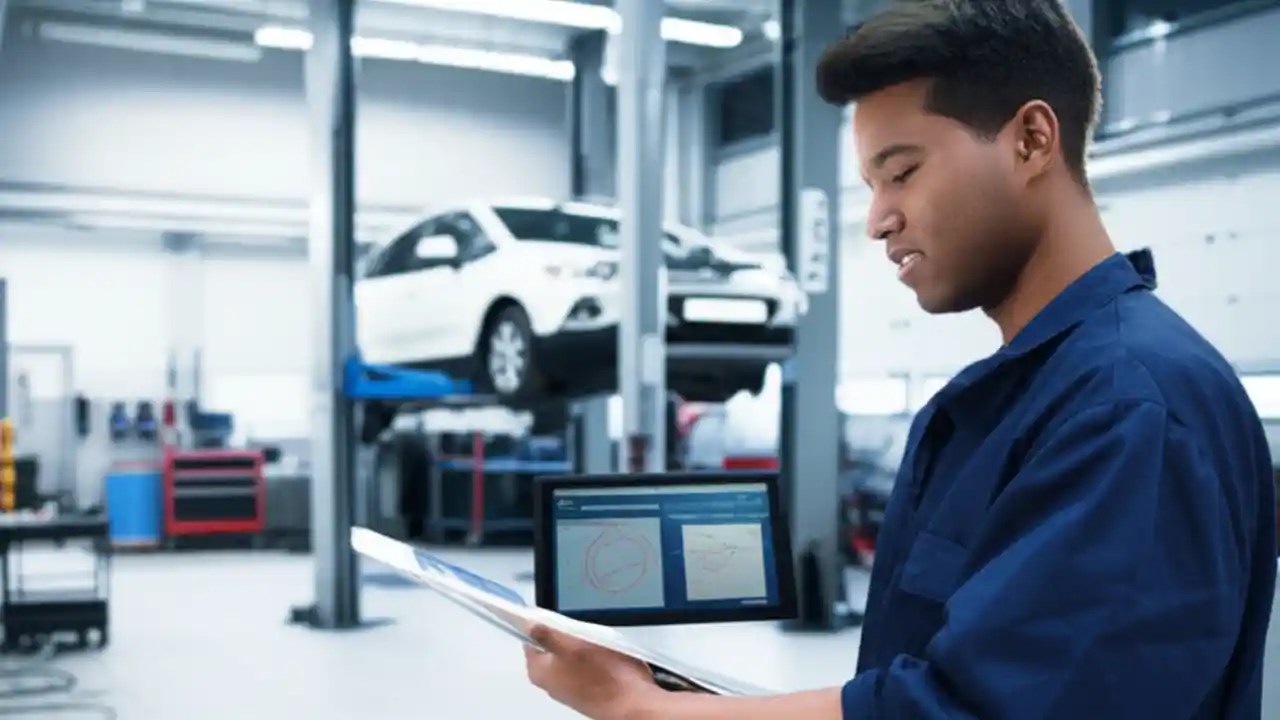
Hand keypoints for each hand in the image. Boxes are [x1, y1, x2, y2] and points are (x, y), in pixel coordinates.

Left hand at [524, 624, 661, 719]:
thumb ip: (547, 634)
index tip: (551, 615)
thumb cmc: (604, 676)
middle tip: (583, 629)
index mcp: (539, 671)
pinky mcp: (588, 691)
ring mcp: (570, 688)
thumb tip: (529, 625)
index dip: (539, 625)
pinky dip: (596, 658)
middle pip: (552, 648)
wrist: (633, 704)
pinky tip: (609, 656)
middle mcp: (552, 682)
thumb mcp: (571, 644)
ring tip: (600, 643)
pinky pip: (588, 667)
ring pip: (572, 656)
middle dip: (566, 635)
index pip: (530, 641)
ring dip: (584, 646)